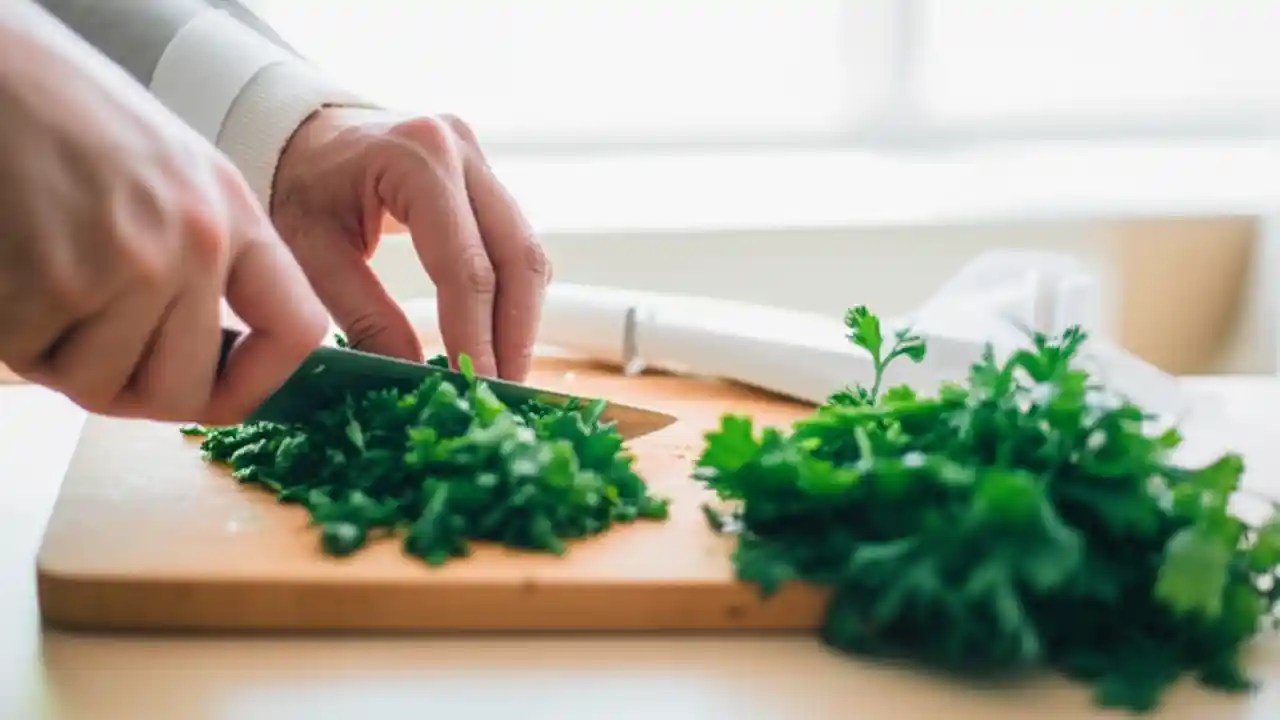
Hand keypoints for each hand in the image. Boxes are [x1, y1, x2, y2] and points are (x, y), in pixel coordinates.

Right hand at [0, 4, 327, 423]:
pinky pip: (36, 361)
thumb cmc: (68, 114)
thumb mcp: (174, 170)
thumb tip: (224, 362)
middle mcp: (192, 244)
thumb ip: (208, 256)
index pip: (296, 333)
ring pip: (101, 385)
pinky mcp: (46, 286)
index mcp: (231, 214)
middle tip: (96, 348)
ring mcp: (122, 268)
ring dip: (64, 356)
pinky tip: (11, 268)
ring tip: (43, 278)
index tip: (224, 394)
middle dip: (136, 389)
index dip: (260, 386)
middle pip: (186, 391)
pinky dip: (15, 334)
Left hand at [271, 107, 550, 380]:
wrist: (303, 134)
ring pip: (527, 253)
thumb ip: (364, 316)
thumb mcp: (313, 254)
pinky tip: (496, 338)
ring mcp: (482, 160)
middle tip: (502, 393)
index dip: (475, 335)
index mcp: (416, 159)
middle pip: (516, 256)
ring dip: (521, 319)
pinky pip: (516, 246)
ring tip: (502, 374)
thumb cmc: (299, 188)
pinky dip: (512, 297)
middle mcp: (462, 150)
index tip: (476, 388)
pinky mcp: (489, 179)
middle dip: (514, 334)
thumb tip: (415, 378)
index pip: (465, 266)